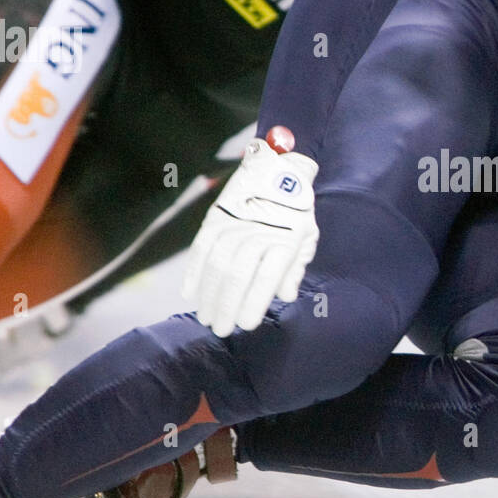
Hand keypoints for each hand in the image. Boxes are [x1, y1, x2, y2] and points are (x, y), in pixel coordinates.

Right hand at [182, 128, 317, 337]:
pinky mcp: (216, 217)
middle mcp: (257, 231)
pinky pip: (201, 248)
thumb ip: (295, 268)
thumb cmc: (295, 211)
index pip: (267, 277)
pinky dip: (194, 272)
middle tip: (221, 330)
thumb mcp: (307, 237)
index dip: (255, 302)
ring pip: (217, 264)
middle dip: (227, 306)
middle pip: (238, 275)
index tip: (245, 325)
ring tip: (206, 317)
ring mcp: (234, 223)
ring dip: (209, 295)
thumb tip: (284, 295)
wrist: (278, 168)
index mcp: (284, 239)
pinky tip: (190, 294)